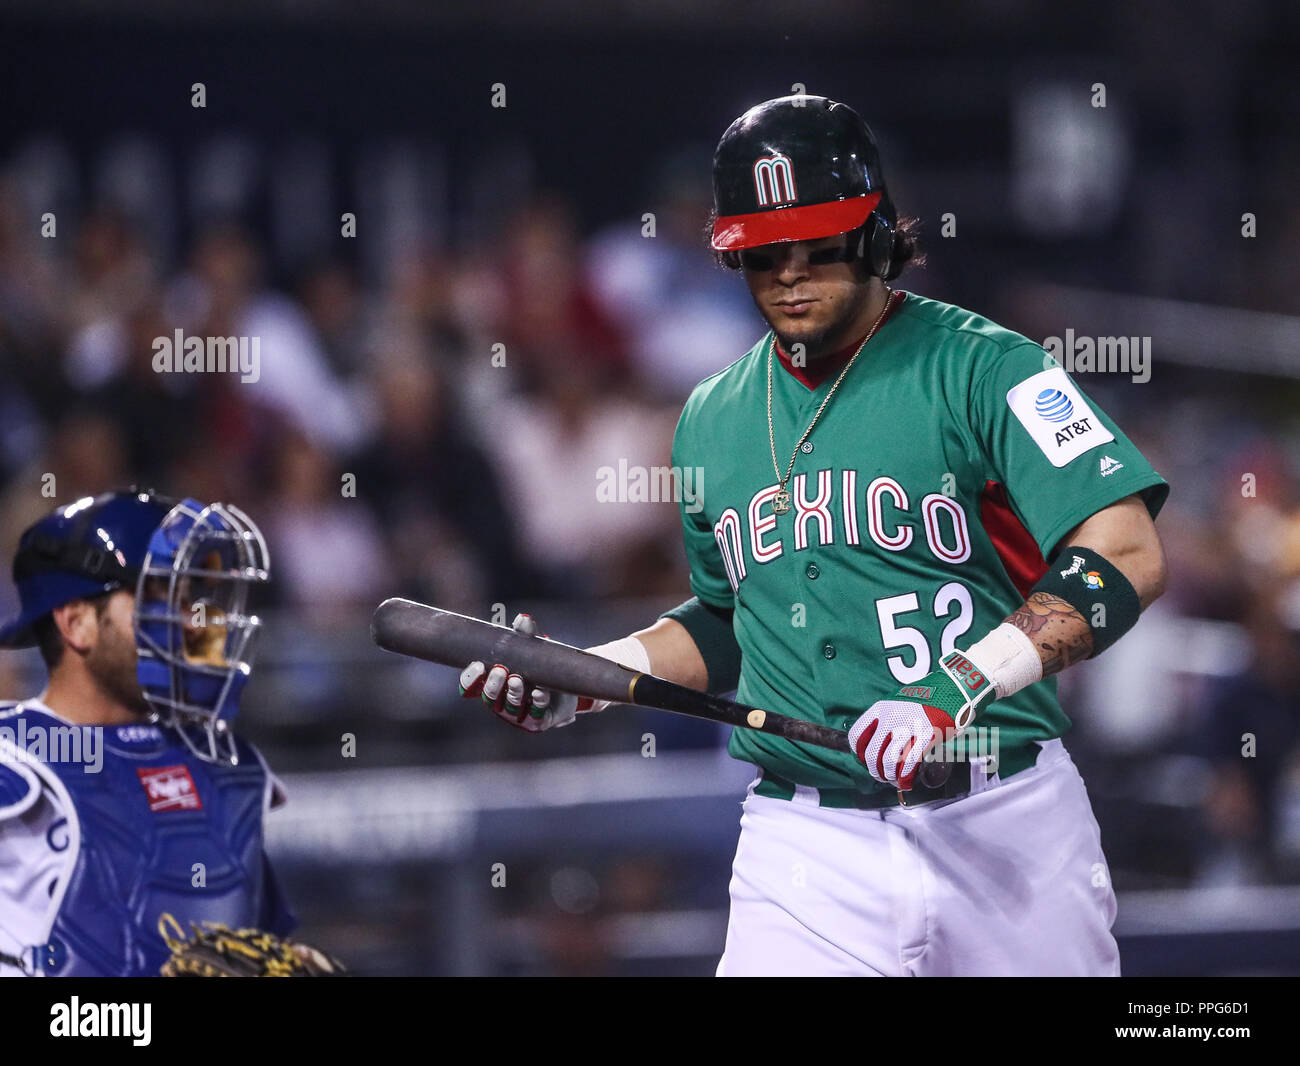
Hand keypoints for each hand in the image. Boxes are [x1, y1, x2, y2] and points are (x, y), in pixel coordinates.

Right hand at [458, 613, 597, 732]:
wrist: (568, 685)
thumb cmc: (539, 667)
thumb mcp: (531, 650)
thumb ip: (525, 636)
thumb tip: (523, 619)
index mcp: (492, 684)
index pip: (471, 686)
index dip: (471, 678)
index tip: (478, 664)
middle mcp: (501, 701)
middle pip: (489, 698)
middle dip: (493, 685)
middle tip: (500, 670)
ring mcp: (519, 714)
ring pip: (510, 707)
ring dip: (513, 693)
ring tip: (517, 680)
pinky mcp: (539, 720)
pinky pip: (536, 714)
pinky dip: (538, 702)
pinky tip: (540, 692)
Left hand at [848, 650, 996, 788]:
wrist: (953, 687)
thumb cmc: (927, 699)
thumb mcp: (899, 703)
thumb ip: (887, 720)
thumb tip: (880, 744)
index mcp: (881, 708)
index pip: (857, 735)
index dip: (859, 753)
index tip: (866, 760)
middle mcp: (890, 717)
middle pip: (871, 753)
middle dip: (875, 770)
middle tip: (882, 776)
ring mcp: (908, 726)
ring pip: (888, 760)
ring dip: (889, 775)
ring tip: (894, 780)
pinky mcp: (926, 735)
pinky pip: (910, 762)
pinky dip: (905, 777)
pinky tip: (906, 782)